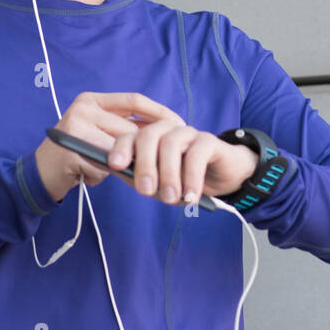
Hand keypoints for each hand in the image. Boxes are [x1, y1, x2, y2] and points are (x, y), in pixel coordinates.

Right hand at [34, 92, 184, 202]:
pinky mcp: (72, 151)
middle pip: (130, 128)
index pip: (134, 100)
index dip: (159, 112)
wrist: (40, 174)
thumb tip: (166, 132)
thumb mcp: (99, 133)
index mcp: (93, 100)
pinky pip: (105, 166)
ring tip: (136, 173)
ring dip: (130, 165)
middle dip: (149, 147)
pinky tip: (103, 178)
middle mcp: (83, 108)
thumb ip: (125, 130)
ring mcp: (76, 128)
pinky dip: (109, 175)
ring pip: (120, 148)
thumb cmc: (76, 155)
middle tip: (167, 162)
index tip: (179, 125)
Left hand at [105, 121, 258, 206]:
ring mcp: (187, 133)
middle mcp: (165, 131)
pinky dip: (192, 176)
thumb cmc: (181, 179)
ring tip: (170, 198)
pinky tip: (191, 196)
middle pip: (148, 136)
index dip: (121, 149)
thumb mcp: (156, 184)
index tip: (115, 165)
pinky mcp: (208, 140)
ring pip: (171, 143)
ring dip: (168, 173)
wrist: (220, 177)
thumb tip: (109, 169)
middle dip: (144, 164)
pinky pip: (197, 154)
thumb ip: (134, 176)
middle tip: (145, 191)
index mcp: (147, 138)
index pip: (128, 136)